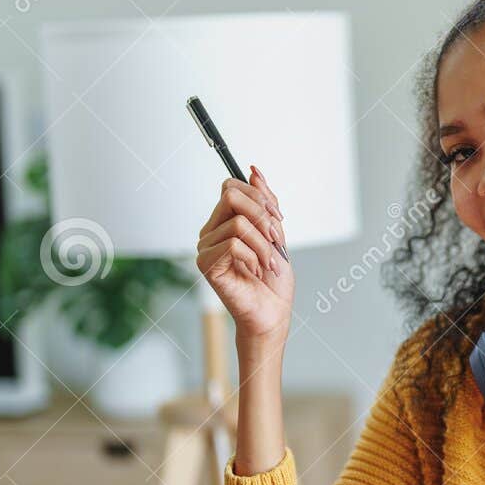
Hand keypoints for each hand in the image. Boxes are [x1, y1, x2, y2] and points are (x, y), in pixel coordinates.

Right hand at [197, 166, 292, 341]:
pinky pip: (233, 244)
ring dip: (264, 243)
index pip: (232, 187)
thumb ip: (265, 203)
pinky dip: (255, 256)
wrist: (273, 314)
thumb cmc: (273, 280)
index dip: (260, 196)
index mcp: (224, 221)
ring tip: (270, 263)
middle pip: (231, 196)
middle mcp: (211, 231)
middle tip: (276, 239)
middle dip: (263, 215)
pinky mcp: (207, 265)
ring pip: (238, 222)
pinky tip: (257, 270)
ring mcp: (206, 248)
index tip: (279, 217)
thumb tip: (254, 171)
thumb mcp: (276, 234)